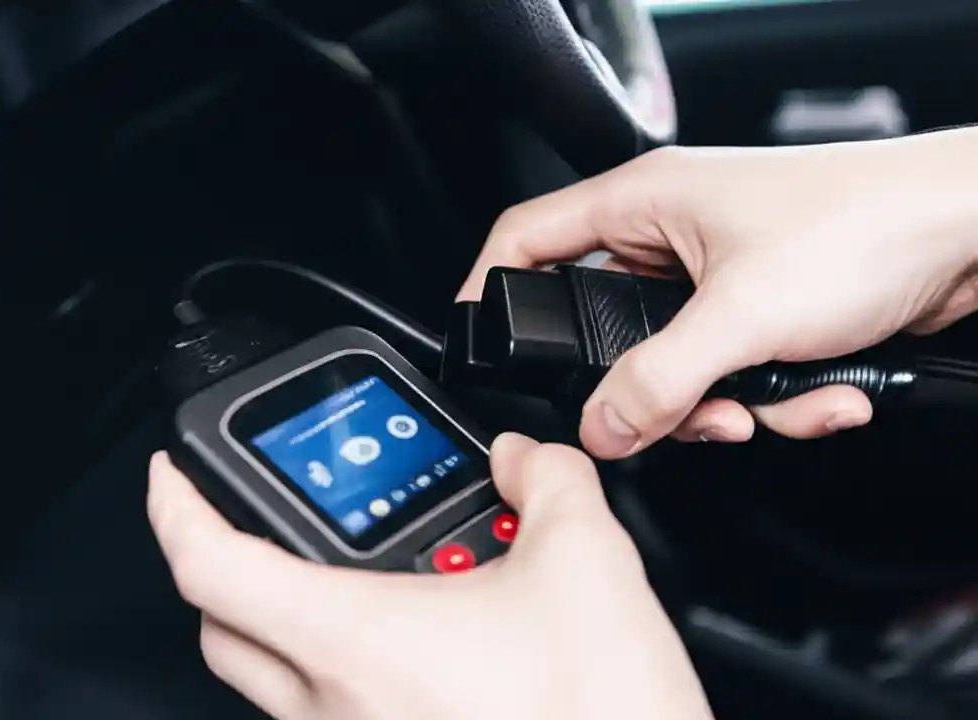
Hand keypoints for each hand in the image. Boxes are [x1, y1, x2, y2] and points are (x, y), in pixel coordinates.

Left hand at [147, 434, 711, 719]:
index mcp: (351, 640)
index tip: (172, 471)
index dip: (175, 505)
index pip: (209, 564)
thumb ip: (546, 479)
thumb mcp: (588, 562)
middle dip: (223, 558)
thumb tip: (523, 457)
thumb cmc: (598, 717)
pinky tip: (410, 642)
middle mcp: (330, 706)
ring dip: (288, 616)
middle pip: (220, 623)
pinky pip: (324, 714)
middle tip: (258, 517)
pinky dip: (340, 666)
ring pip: (269, 676)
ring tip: (358, 571)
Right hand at [458, 129, 977, 458]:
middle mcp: (673, 236)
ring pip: (674, 367)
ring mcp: (718, 275)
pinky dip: (774, 398)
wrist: (972, 233)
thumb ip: (659, 380)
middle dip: (649, 390)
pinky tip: (821, 391)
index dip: (488, 286)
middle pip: (605, 330)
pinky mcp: (763, 309)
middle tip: (678, 413)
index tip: (474, 340)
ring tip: (774, 400)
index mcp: (644, 203)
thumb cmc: (867, 223)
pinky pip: (733, 375)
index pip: (528, 236)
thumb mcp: (743, 314)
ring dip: (725, 405)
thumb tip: (602, 426)